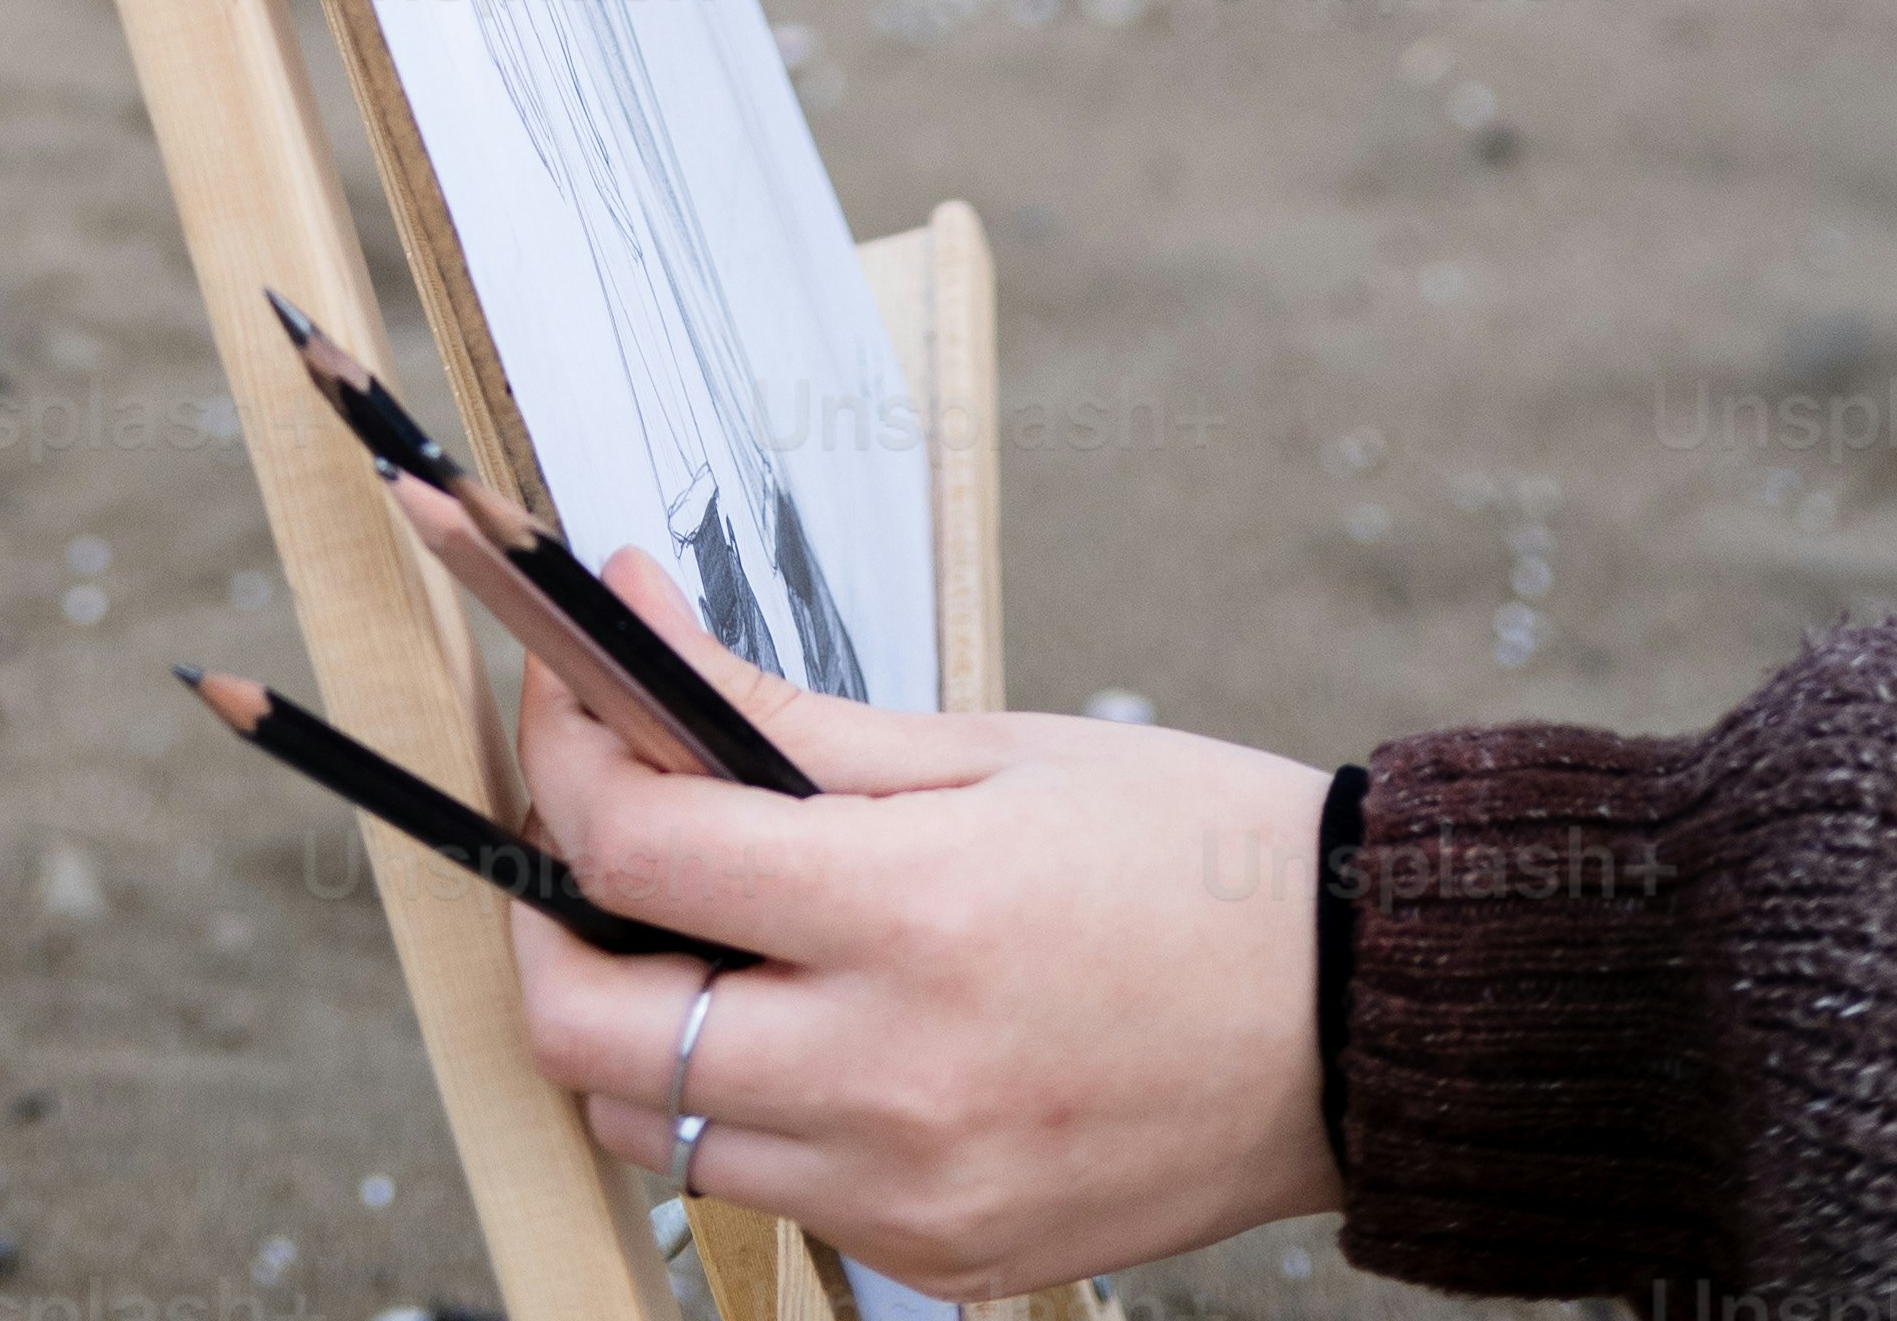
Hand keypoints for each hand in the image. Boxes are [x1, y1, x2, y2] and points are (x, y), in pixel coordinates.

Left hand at [503, 557, 1337, 1293]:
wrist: (1352, 1022)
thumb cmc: (1186, 857)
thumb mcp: (986, 750)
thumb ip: (784, 722)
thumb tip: (635, 637)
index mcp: (911, 917)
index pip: (635, 855)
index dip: (562, 758)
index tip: (565, 694)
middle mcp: (893, 1079)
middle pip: (591, 1037)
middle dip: (544, 924)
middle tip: (575, 840)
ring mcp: (912, 1193)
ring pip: (659, 1133)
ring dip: (634, 1028)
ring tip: (695, 931)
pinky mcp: (943, 1259)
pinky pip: (771, 1195)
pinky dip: (746, 1111)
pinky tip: (806, 1023)